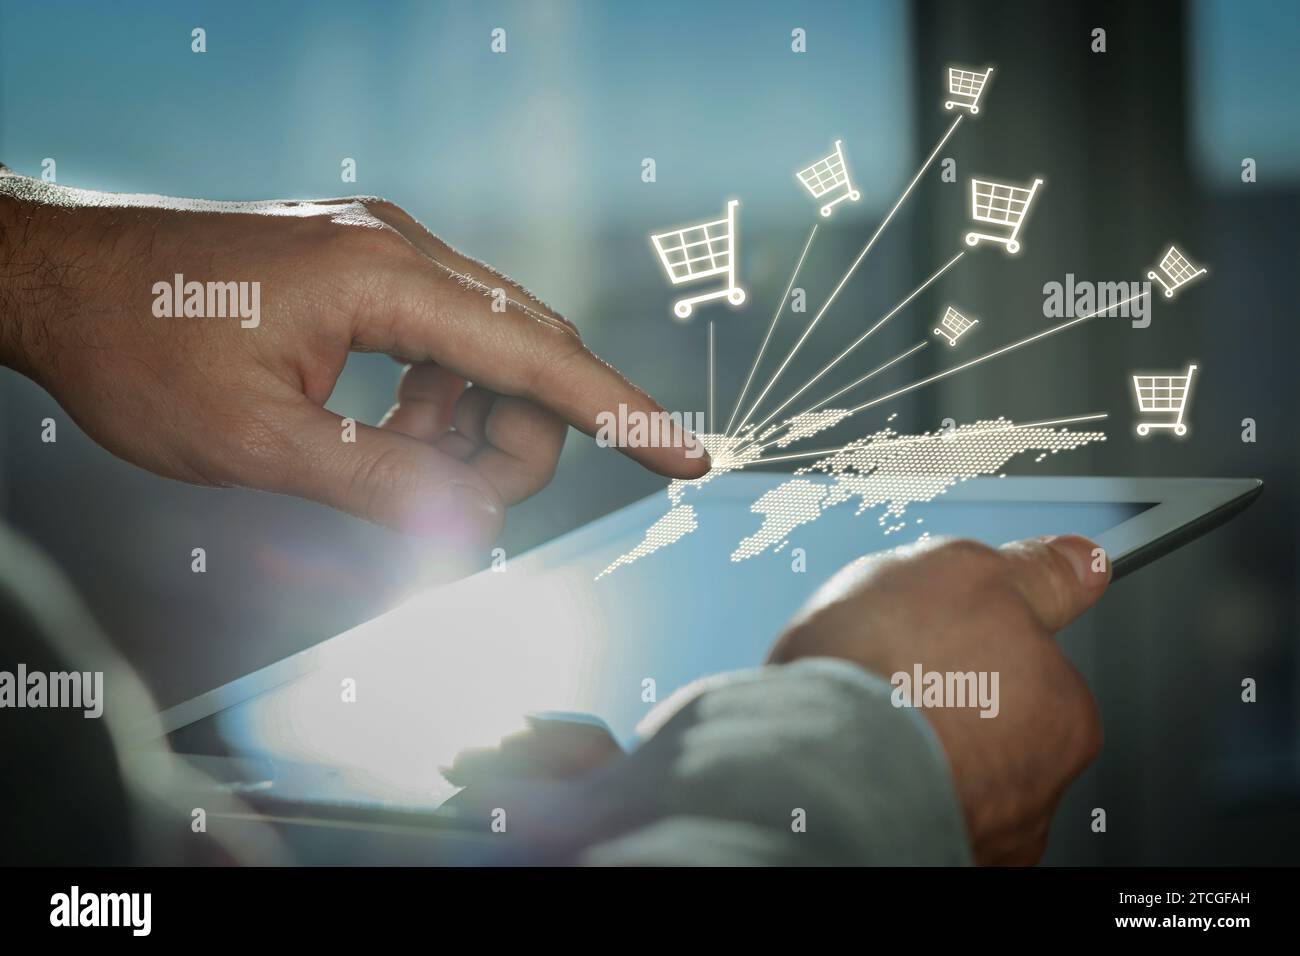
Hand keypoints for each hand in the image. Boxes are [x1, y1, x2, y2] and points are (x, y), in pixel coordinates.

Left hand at [0, 171, 706, 545]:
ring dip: (470, 429)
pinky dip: (436, 405)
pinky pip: (443, 346)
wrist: (56, 278)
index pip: (534, 352)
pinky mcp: (365, 270)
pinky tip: (380, 431)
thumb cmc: (137, 345)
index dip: (619, 412)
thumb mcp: (254, 440)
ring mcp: (383, 253)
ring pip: (489, 353)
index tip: (686, 457)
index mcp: (382, 275)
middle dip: (520, 441)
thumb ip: (379, 483)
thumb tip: (473, 524)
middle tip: (457, 509)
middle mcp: (399, 248)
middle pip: (526, 352)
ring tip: (395, 469)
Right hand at [767, 535, 1109, 864]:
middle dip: (945, 692)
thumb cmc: (883, 671)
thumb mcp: (964, 573)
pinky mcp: (921, 855)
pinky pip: (906, 806)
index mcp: (1064, 715)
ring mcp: (983, 831)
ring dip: (913, 741)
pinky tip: (852, 756)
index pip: (1033, 665)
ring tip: (860, 712)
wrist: (809, 761)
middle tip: (892, 667)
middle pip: (991, 720)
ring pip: (948, 768)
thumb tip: (1083, 561)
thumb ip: (1031, 572)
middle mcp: (1036, 786)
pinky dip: (884, 783)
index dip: (972, 635)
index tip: (932, 631)